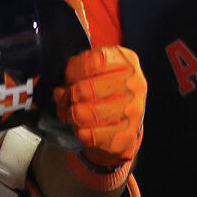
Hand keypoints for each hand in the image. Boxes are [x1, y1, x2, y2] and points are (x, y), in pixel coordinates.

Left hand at [54, 46, 145, 167]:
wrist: (122, 123)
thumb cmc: (103, 92)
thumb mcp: (89, 73)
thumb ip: (74, 74)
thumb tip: (62, 93)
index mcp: (126, 61)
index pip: (92, 62)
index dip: (73, 71)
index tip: (71, 78)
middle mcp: (135, 83)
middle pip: (86, 89)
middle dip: (70, 96)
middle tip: (70, 99)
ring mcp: (134, 110)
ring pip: (86, 114)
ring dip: (72, 115)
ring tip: (74, 114)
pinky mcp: (127, 135)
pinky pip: (90, 135)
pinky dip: (80, 133)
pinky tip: (84, 129)